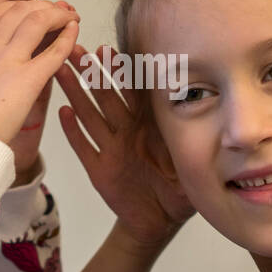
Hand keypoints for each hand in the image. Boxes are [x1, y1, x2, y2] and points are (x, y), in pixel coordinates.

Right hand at [0, 1, 76, 174]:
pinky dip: (67, 36)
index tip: (29, 8)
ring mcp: (8, 62)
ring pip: (37, 22)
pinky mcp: (27, 80)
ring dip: (57, 15)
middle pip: (18, 12)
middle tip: (56, 10)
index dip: (16, 7)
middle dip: (40, 7)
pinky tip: (75, 31)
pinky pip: (53, 51)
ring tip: (70, 16)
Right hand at [54, 43, 194, 247]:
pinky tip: (62, 112)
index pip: (133, 92)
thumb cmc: (177, 189)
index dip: (121, 72)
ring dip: (76, 93)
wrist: (159, 222)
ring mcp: (111, 150)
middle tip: (76, 50)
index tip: (109, 50)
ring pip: (90, 116)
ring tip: (62, 70)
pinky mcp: (99, 170)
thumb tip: (209, 111)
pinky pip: (85, 148)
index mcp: (148, 126)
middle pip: (105, 96)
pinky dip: (74, 131)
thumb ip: (193, 140)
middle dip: (91, 73)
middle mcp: (126, 132)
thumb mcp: (190, 162)